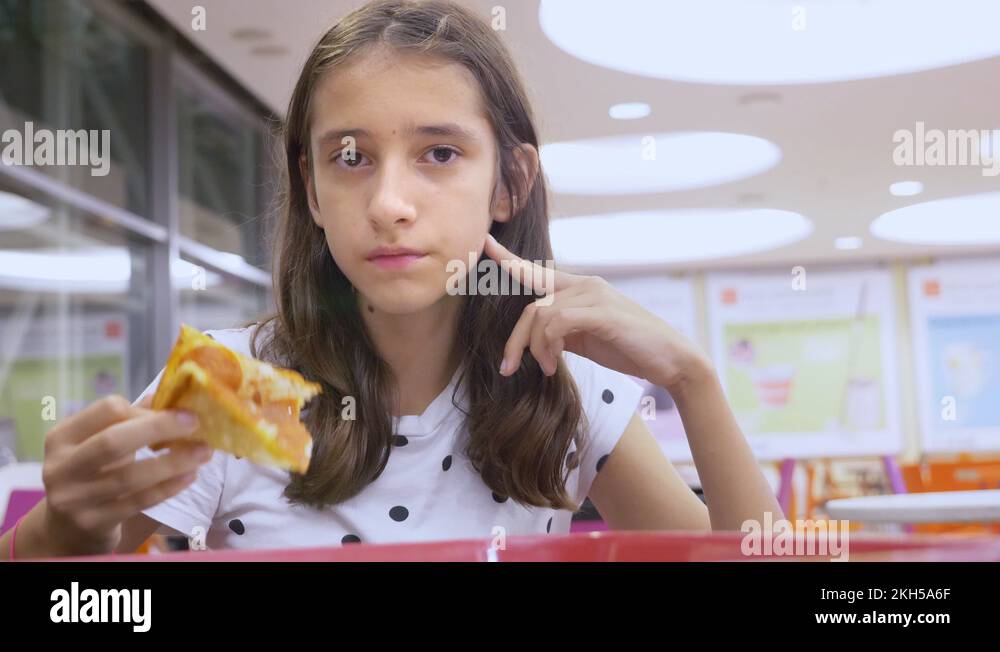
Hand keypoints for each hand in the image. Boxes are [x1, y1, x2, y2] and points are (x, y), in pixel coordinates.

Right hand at [40, 393, 211, 553]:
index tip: (176, 412)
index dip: (144, 410)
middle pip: (112, 442)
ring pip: (129, 477)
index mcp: (62, 437)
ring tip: (203, 452)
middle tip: (195, 423)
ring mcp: (73, 499)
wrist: (66, 529)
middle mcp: (61, 467)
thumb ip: (130, 420)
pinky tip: (189, 476)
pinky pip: (137, 502)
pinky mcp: (92, 523)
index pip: (106, 411)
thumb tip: (169, 396)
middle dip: (159, 429)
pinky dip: (167, 487)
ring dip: (172, 462)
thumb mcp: (98, 444)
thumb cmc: (91, 475)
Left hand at [484, 234, 711, 393]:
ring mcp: (594, 295)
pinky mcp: (602, 311)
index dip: (510, 259)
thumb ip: (563, 331)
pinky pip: (557, 322)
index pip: (539, 272)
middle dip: (515, 340)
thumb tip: (538, 336)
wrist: (673, 360)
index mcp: (582, 288)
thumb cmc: (631, 349)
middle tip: (509, 368)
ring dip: (535, 348)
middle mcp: (586, 285)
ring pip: (540, 315)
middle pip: (531, 306)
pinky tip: (555, 364)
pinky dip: (548, 345)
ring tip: (548, 369)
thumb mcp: (588, 339)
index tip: (485, 245)